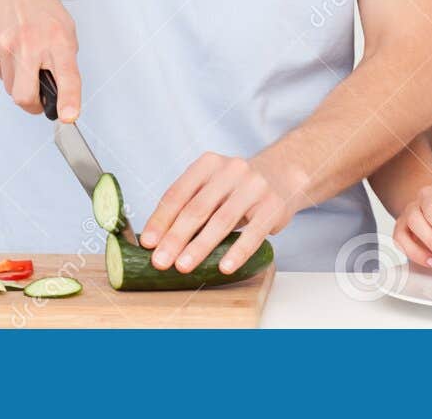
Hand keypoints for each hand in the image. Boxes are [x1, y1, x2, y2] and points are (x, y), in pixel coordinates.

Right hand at [0, 0, 81, 119]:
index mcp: (58, 39)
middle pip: (25, 96)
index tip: (68, 116)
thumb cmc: (38, 4)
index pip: (66, 76)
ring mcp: (6, 47)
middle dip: (32, 105)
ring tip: (24, 58)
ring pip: (11, 89)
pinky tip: (9, 47)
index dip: (68, 99)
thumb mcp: (64, 26)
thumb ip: (65, 59)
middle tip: (39, 99)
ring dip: (19, 83)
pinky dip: (6, 68)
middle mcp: (31, 44)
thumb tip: (63, 92)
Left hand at [140, 152, 306, 275]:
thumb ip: (189, 203)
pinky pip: (253, 232)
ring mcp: (254, 187)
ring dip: (200, 247)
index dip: (161, 219)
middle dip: (176, 238)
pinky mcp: (273, 206)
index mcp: (208, 164)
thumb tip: (158, 240)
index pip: (178, 193)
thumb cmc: (237, 187)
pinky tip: (224, 267)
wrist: (284, 174)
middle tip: (160, 262)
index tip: (148, 243)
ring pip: (222, 220)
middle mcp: (231, 170)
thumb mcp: (212, 184)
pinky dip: (237, 252)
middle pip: (197, 208)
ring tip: (183, 267)